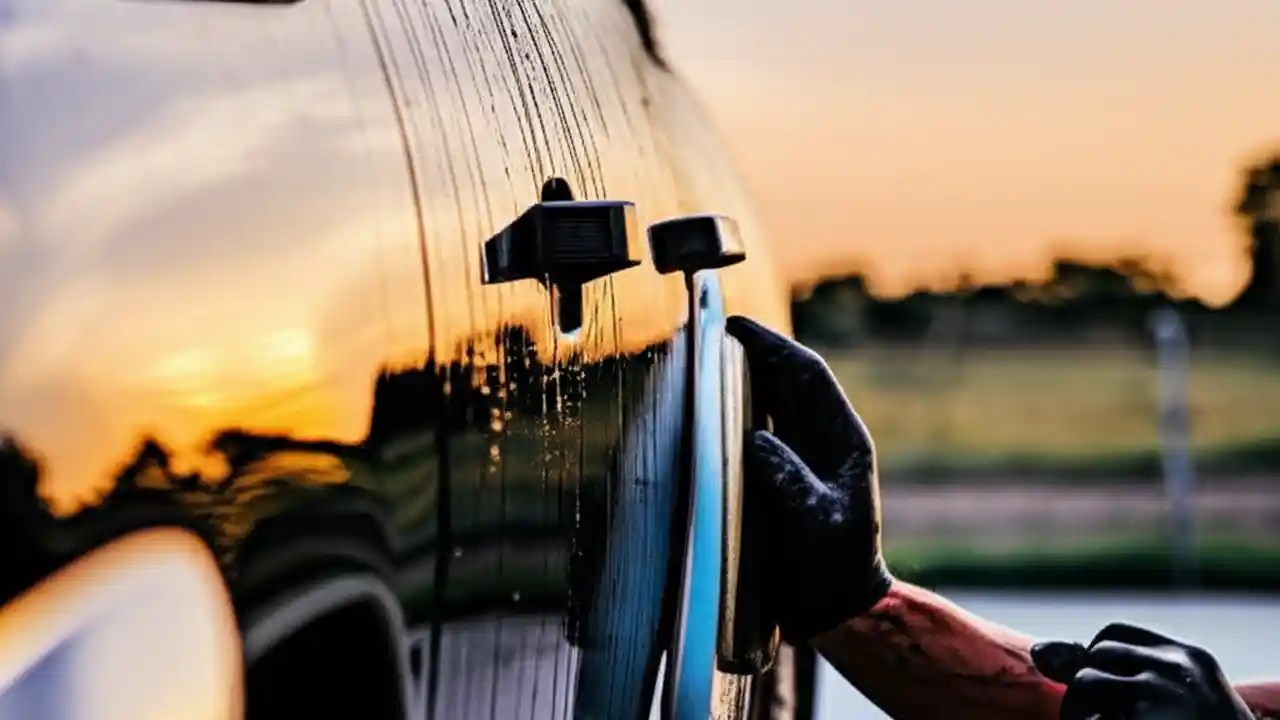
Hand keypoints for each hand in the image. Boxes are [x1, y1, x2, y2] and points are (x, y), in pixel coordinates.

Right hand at [725, 316, 891, 641]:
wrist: (837, 607)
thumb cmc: (835, 568)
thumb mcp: (819, 523)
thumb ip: (790, 480)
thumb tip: (755, 440)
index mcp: (843, 440)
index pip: (808, 375)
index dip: (774, 346)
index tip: (738, 327)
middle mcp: (824, 440)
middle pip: (788, 380)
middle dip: (755, 352)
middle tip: (713, 333)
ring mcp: (804, 457)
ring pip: (773, 402)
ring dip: (744, 378)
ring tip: (708, 360)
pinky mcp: (784, 476)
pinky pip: (759, 431)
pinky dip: (737, 413)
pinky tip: (712, 409)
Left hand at [1032, 622, 1253, 719]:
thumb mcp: (1168, 694)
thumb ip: (1112, 672)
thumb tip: (1039, 651)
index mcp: (1188, 657)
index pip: (1114, 633)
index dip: (1096, 658)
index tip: (1106, 690)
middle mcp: (1177, 669)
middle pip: (1096, 654)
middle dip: (1083, 686)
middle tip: (1094, 718)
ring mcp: (1162, 695)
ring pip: (1085, 682)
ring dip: (1076, 710)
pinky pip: (1091, 718)